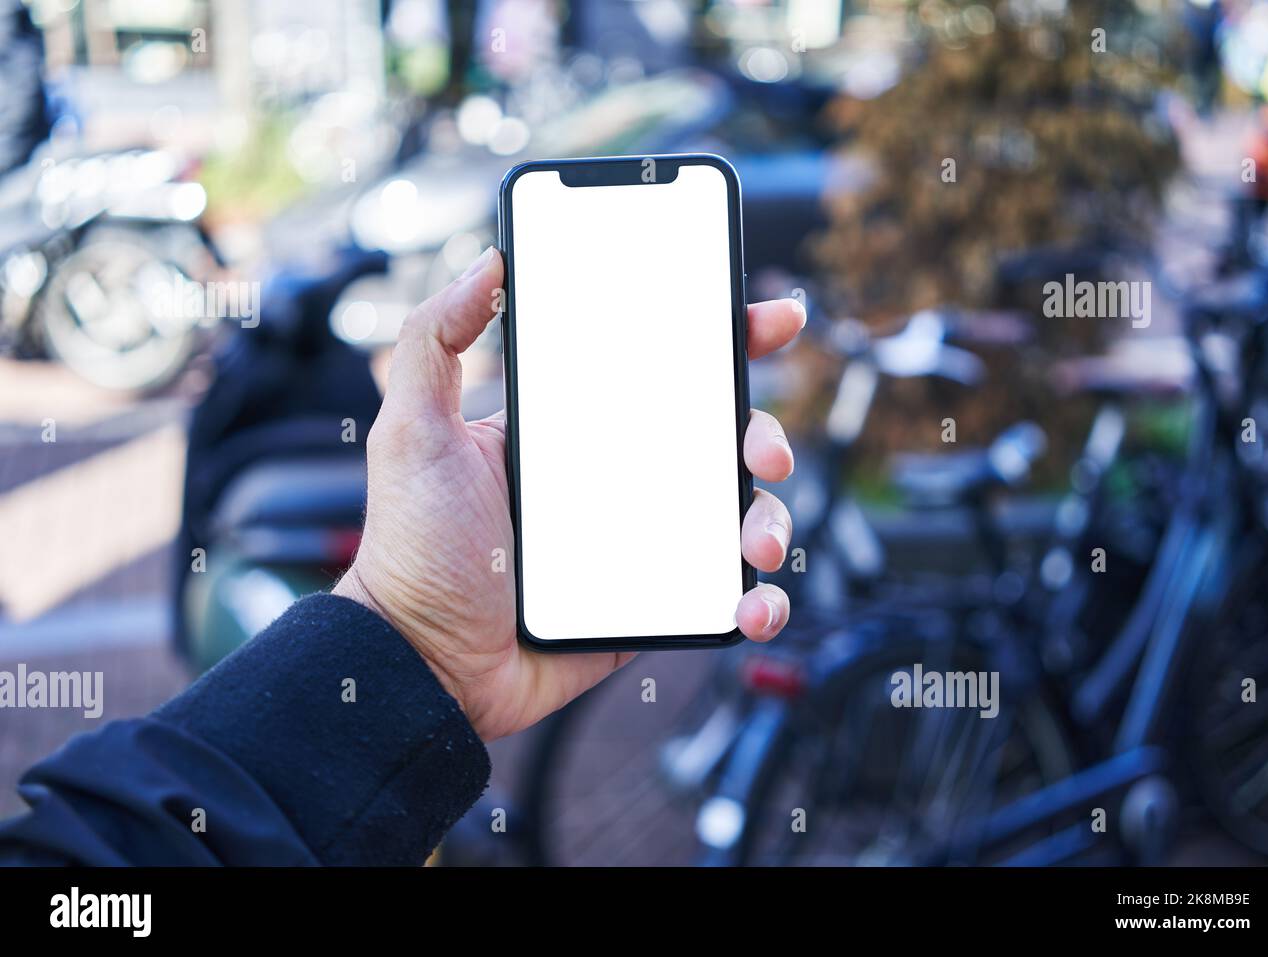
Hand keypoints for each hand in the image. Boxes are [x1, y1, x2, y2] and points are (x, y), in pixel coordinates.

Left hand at [334, 247, 803, 741]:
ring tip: (758, 546)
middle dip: (763, 434)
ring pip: (738, 514)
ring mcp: (643, 541)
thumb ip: (433, 341)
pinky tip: (753, 605)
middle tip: (765, 453)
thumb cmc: (411, 551)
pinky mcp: (656, 602)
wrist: (424, 665)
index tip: (769, 320)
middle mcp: (620, 476)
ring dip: (771, 521)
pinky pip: (725, 593)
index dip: (725, 340)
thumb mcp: (412, 433)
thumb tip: (488, 261)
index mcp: (577, 427)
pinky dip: (761, 599)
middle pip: (720, 438)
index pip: (662, 368)